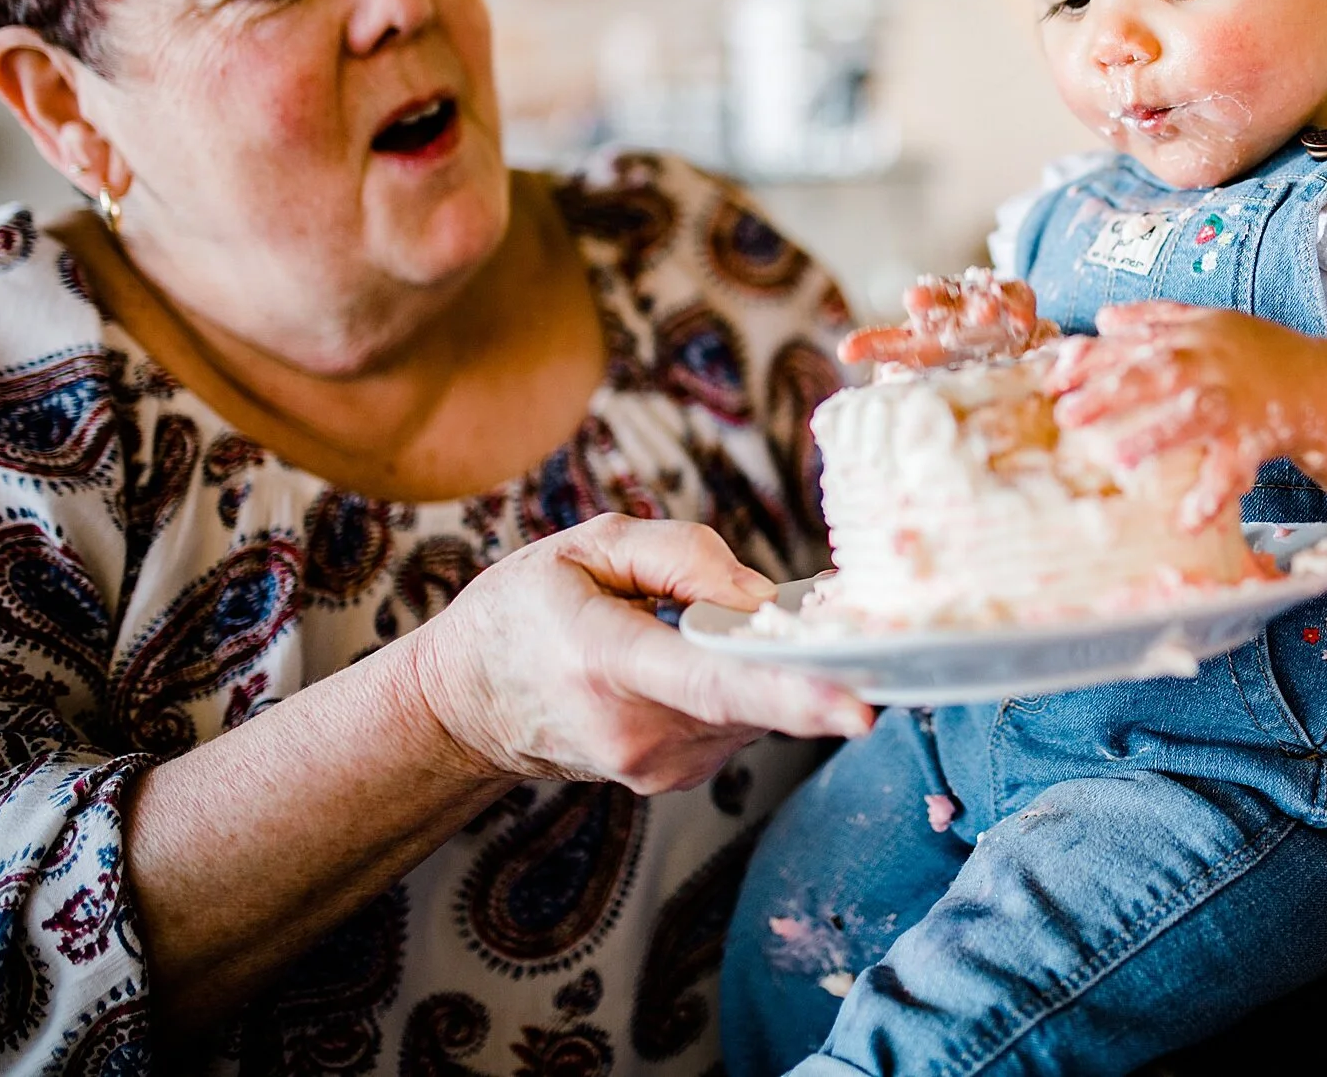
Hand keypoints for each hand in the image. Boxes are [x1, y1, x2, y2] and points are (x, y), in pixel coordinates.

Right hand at [405, 514, 872, 794]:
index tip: (859, 707)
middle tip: (849, 629)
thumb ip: (681, 556)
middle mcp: (637, 731)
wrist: (467, 702)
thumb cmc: (527, 610)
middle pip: (755, 700)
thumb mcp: (588, 547)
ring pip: (755, 710)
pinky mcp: (673, 778)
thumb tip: (762, 594)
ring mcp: (655, 766)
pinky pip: (738, 723)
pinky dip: (745, 688)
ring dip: (764, 667)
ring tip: (710, 628)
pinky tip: (704, 659)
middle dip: (810, 664)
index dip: (794, 695)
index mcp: (608, 664)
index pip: (716, 686)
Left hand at [839, 270, 1057, 368]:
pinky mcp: (1015, 300)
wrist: (1013, 342)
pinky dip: (1018, 306)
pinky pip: (1016, 297)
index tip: (846, 353)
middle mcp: (947, 314)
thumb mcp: (935, 379)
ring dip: (979, 304)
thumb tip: (884, 398)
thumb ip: (911, 387)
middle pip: (932, 302)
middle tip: (915, 300)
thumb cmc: (964, 363)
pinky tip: (1019, 320)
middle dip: (926, 299)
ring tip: (983, 313)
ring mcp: (981, 304)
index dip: (869, 345)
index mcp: (920, 337)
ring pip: (975, 297)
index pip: (890, 342)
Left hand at [1048, 302, 1321, 527]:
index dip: (1092, 360)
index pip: (1133, 344)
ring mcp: (1234, 400)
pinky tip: (1187, 520)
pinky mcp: (1257, 435)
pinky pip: (1233, 466)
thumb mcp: (1206, 324)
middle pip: (1156, 372)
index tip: (1053, 381)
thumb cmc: (1253, 354)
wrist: (1319, 381)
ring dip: (1156, 437)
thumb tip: (1102, 318)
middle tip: (1067, 416)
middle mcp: (1210, 363)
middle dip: (1111, 392)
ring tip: (1116, 461)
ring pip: (1193, 416)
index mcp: (1191, 336)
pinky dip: (1212, 493)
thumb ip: (1154, 319)